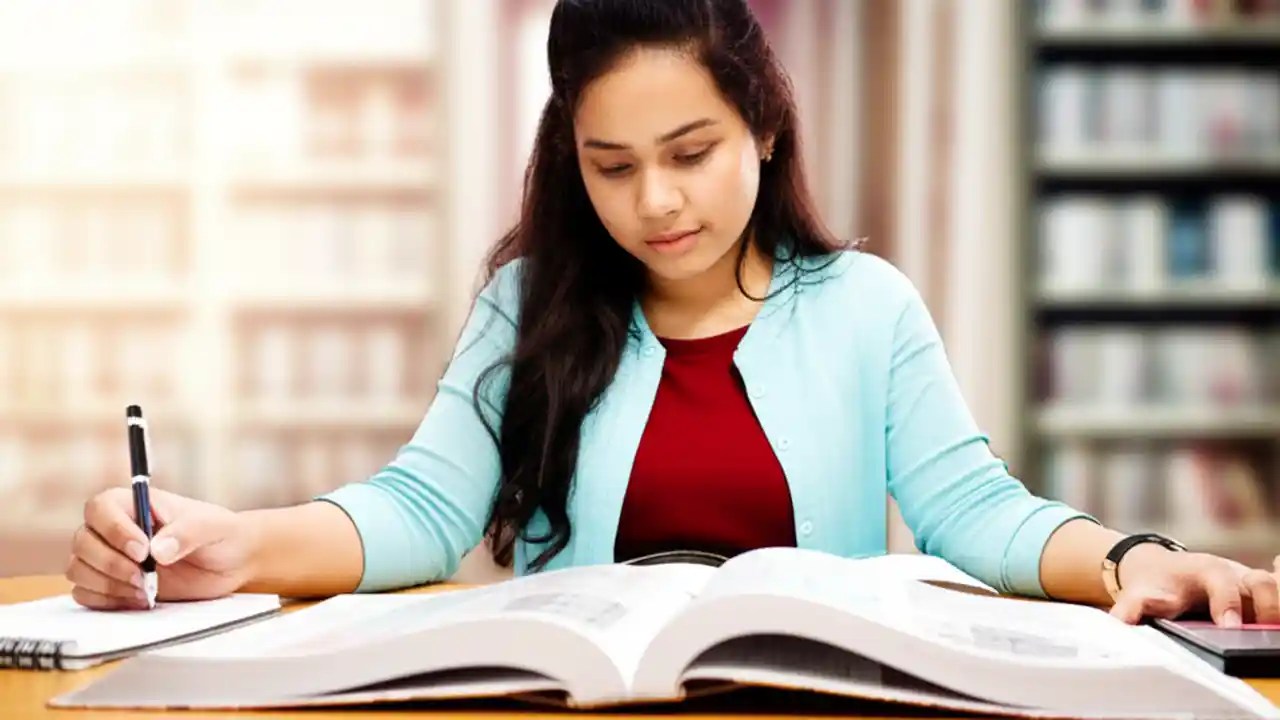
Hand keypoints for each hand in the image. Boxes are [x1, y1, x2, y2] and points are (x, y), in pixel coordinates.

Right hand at [68, 488, 256, 609]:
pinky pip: (85, 593)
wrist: (231, 561)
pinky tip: (138, 600)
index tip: (142, 551)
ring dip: (107, 584)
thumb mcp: (213, 527)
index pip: (100, 508)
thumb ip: (188, 532)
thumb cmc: (220, 534)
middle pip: (83, 542)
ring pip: (78, 569)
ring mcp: (110, 557)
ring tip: (145, 591)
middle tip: (145, 577)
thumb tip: (158, 550)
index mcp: (135, 504)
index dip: (114, 530)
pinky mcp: (111, 584)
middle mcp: (115, 529)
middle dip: (111, 564)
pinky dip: (106, 600)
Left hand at [1109, 547, 1279, 626]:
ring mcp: (1250, 586)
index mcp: (1206, 571)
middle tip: (1262, 632)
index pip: (1222, 582)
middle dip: (1267, 605)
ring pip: (1275, 589)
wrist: (1160, 571)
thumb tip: (1119, 623)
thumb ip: (1131, 609)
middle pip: (1262, 583)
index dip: (1228, 602)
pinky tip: (1275, 629)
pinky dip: (1278, 606)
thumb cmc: (1156, 585)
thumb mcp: (1140, 594)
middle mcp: (1234, 575)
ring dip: (1277, 607)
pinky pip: (1277, 596)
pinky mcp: (1260, 598)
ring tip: (1274, 631)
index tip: (1228, 626)